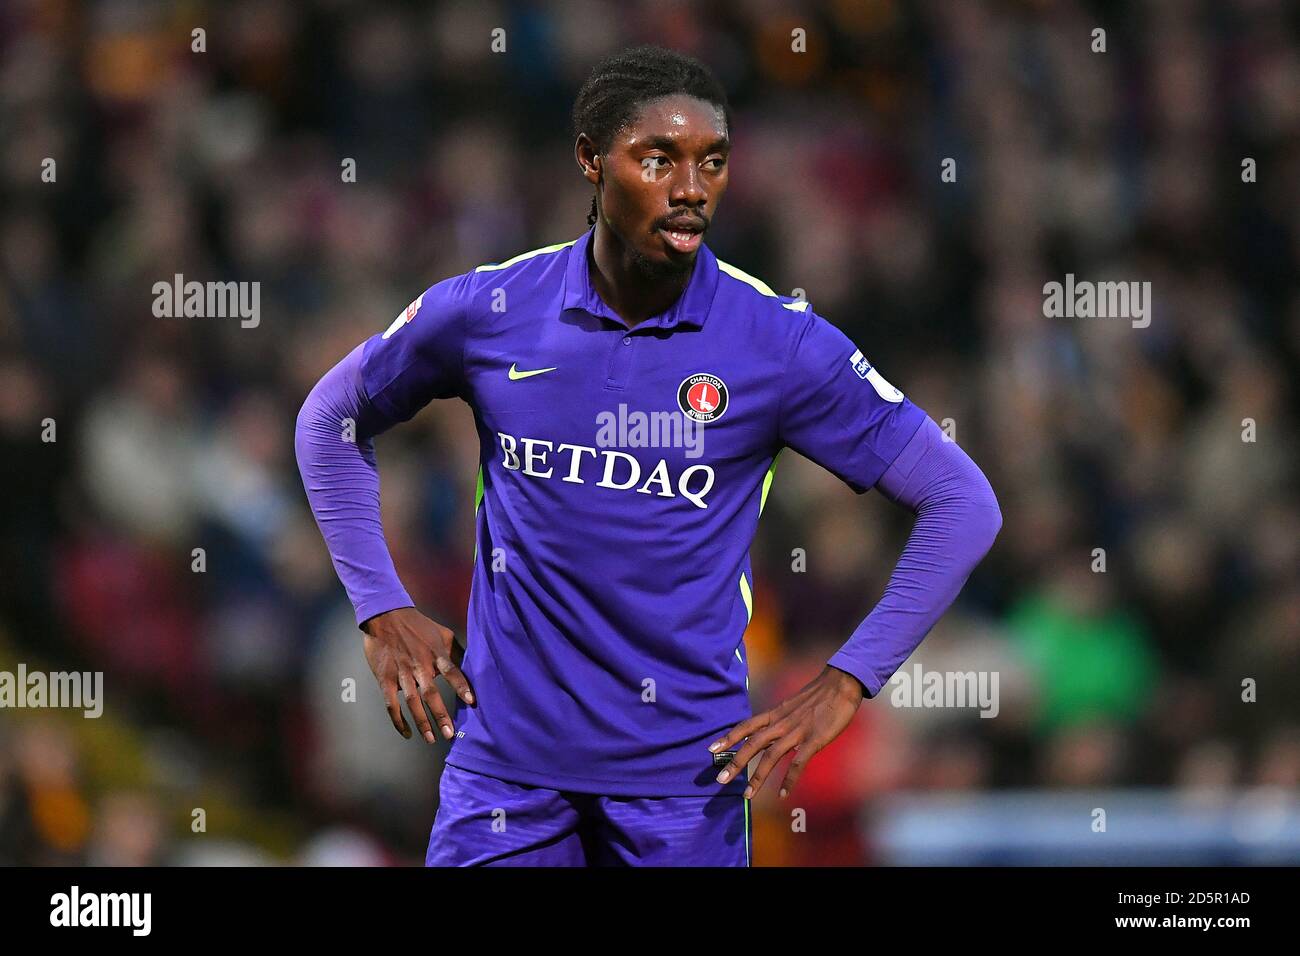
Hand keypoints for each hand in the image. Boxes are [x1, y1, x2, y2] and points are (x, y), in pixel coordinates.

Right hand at [360, 606, 473, 743]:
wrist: (386, 616)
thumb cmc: (418, 625)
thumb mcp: (442, 633)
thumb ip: (456, 651)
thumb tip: (475, 664)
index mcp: (435, 654)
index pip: (451, 671)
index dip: (461, 686)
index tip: (472, 701)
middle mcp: (419, 665)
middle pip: (431, 693)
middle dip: (440, 715)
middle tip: (449, 734)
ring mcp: (401, 673)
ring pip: (412, 702)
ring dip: (421, 722)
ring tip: (430, 739)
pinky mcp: (385, 678)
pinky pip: (391, 703)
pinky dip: (398, 720)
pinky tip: (406, 733)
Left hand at [709, 665, 864, 799]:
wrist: (840, 683)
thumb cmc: (818, 695)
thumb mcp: (792, 704)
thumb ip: (780, 718)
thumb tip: (770, 731)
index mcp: (776, 713)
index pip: (746, 725)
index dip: (729, 737)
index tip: (711, 749)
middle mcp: (782, 723)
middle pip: (753, 744)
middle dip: (736, 762)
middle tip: (720, 780)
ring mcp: (797, 731)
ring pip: (771, 756)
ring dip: (757, 777)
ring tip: (747, 795)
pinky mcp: (814, 740)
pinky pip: (798, 763)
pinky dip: (789, 780)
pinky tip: (782, 794)